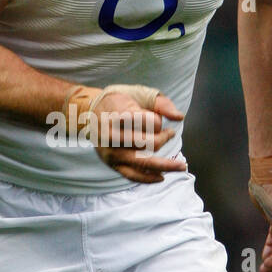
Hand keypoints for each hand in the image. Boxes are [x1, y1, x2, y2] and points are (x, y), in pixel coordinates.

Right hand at [65, 83, 186, 183]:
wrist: (89, 113)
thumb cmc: (119, 102)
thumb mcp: (138, 94)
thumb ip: (161, 103)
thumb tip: (179, 118)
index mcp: (120, 114)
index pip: (150, 122)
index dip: (158, 121)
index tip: (157, 118)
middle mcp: (114, 134)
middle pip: (149, 142)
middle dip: (164, 138)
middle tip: (170, 133)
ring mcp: (112, 151)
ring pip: (144, 162)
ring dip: (165, 165)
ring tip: (182, 166)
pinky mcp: (111, 163)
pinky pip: (132, 175)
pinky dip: (148, 177)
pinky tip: (162, 177)